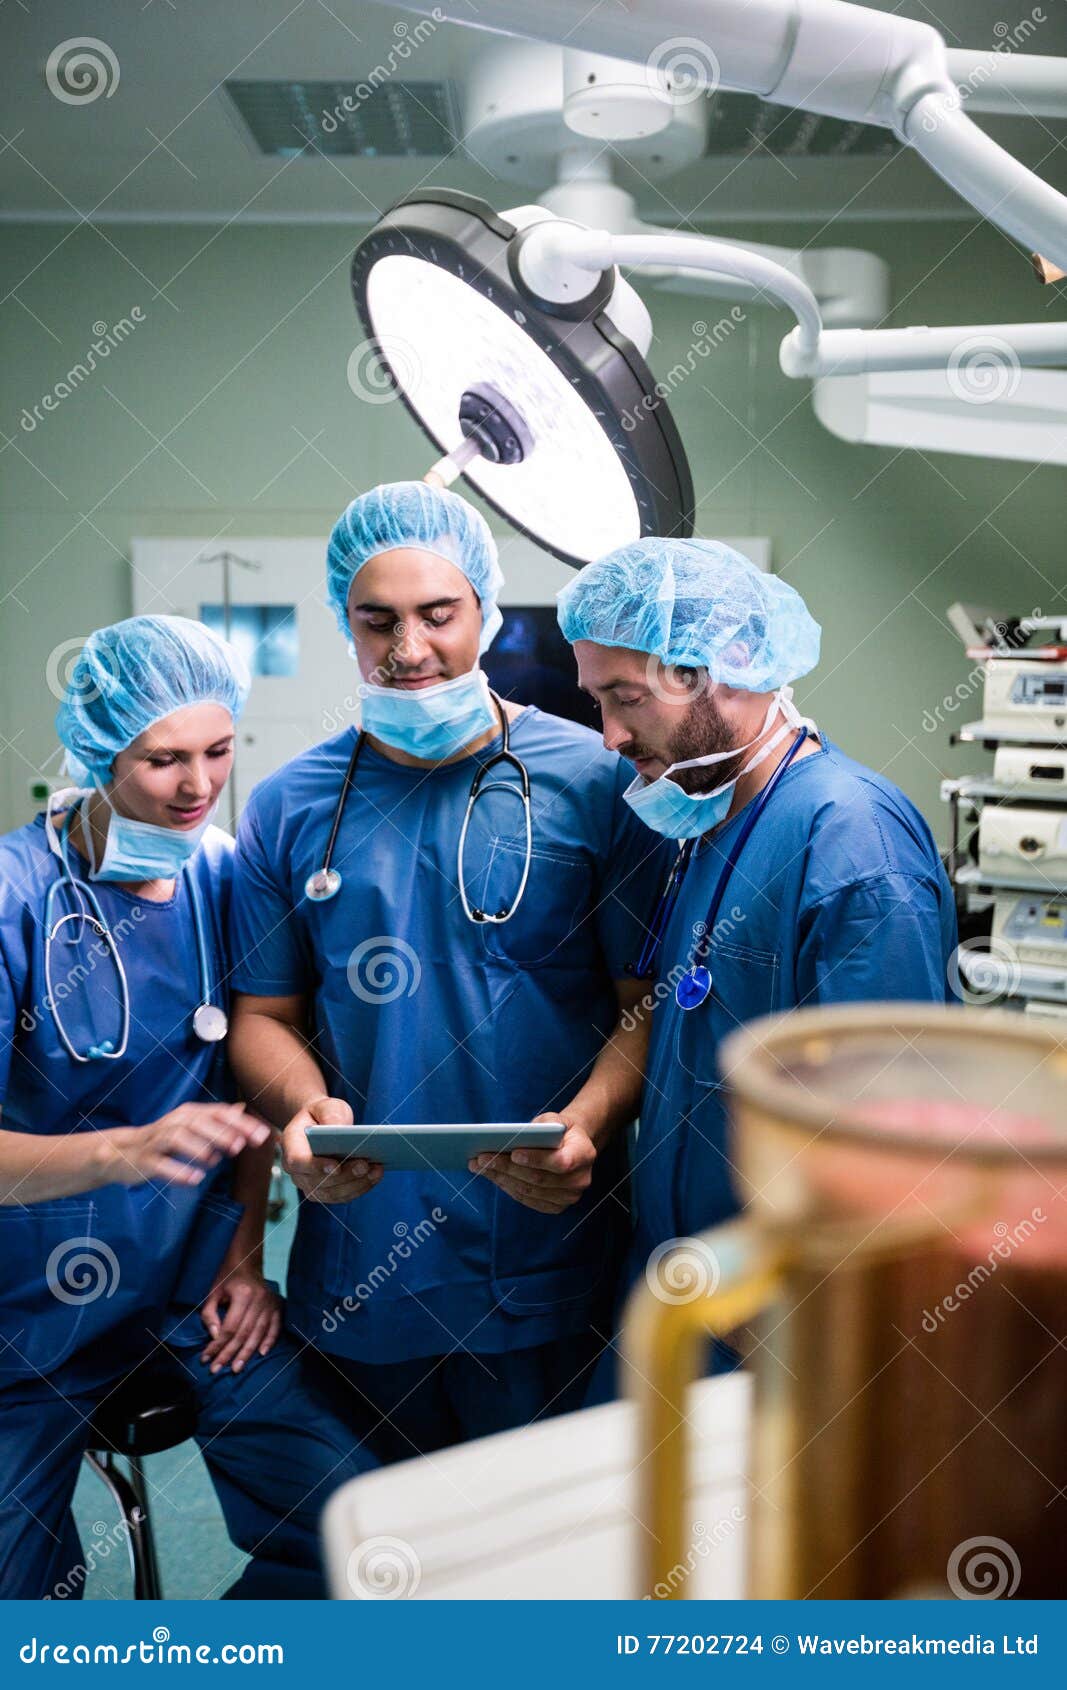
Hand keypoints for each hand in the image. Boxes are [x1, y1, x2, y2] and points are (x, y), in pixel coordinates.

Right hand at [103, 1105, 269, 1188]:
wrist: (123, 1152)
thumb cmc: (164, 1141)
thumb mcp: (191, 1125)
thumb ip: (217, 1119)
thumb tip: (242, 1108)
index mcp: (189, 1114)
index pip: (219, 1113)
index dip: (242, 1123)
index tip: (263, 1136)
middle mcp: (175, 1122)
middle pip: (199, 1123)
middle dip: (222, 1133)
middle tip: (241, 1146)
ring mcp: (158, 1141)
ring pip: (178, 1138)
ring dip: (198, 1148)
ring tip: (215, 1160)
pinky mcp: (145, 1160)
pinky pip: (161, 1165)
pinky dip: (178, 1171)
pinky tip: (195, 1180)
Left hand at [199, 1262, 282, 1374]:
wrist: (246, 1263)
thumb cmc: (226, 1279)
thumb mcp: (212, 1293)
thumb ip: (210, 1315)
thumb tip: (216, 1337)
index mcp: (243, 1294)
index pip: (230, 1327)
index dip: (217, 1345)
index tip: (206, 1359)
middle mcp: (259, 1299)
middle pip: (244, 1333)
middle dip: (229, 1354)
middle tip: (217, 1370)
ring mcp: (270, 1303)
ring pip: (258, 1334)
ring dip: (247, 1353)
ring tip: (236, 1368)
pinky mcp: (278, 1306)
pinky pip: (275, 1327)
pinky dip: (270, 1341)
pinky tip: (261, 1354)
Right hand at [282, 1096, 383, 1204]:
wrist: (320, 1127)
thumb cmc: (322, 1115)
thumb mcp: (325, 1106)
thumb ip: (329, 1114)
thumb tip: (337, 1128)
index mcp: (291, 1146)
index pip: (298, 1161)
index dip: (315, 1166)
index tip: (336, 1166)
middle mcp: (297, 1171)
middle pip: (317, 1181)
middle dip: (344, 1175)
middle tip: (365, 1164)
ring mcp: (310, 1185)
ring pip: (332, 1193)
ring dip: (356, 1184)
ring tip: (376, 1170)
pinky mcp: (326, 1192)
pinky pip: (342, 1196)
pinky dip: (360, 1188)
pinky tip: (375, 1175)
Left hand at [469, 1113, 596, 1213]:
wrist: (573, 1147)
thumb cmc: (560, 1130)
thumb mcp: (555, 1119)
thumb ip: (541, 1126)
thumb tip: (513, 1138)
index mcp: (584, 1154)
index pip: (560, 1162)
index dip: (536, 1159)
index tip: (514, 1154)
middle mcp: (580, 1180)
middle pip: (539, 1178)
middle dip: (507, 1168)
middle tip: (482, 1157)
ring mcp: (568, 1197)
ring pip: (529, 1190)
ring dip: (501, 1178)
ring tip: (479, 1165)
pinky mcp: (556, 1207)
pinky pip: (527, 1199)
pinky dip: (507, 1187)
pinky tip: (492, 1176)